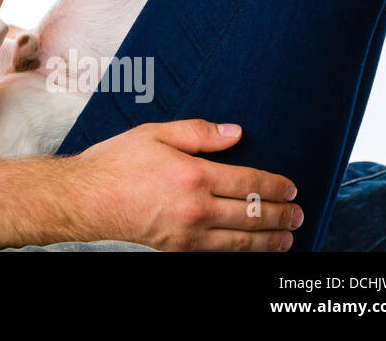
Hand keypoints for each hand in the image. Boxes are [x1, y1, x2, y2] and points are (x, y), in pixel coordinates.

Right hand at [63, 120, 303, 250]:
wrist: (87, 198)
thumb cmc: (117, 162)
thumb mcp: (156, 133)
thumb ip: (199, 133)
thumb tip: (235, 133)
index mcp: (194, 174)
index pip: (249, 183)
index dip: (275, 186)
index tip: (291, 188)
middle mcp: (196, 207)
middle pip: (253, 215)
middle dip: (281, 214)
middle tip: (298, 214)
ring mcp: (189, 233)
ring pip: (242, 240)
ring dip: (270, 239)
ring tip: (288, 237)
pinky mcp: (178, 248)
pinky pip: (221, 252)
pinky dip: (243, 251)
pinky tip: (253, 248)